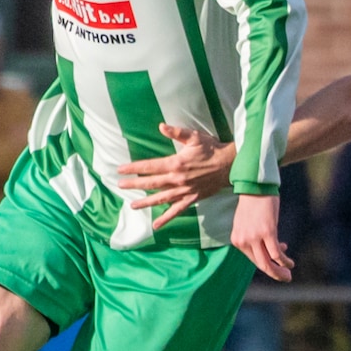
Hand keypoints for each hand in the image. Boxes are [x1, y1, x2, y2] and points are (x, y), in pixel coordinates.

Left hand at [116, 124, 237, 229]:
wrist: (230, 165)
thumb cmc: (211, 149)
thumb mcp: (194, 137)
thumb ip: (177, 132)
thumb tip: (161, 126)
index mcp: (176, 163)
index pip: (149, 166)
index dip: (134, 168)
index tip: (121, 169)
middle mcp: (177, 179)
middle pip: (151, 183)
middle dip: (134, 184)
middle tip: (120, 185)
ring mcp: (184, 191)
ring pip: (160, 198)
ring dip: (145, 202)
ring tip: (132, 205)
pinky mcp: (191, 199)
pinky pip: (176, 211)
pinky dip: (166, 218)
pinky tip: (156, 225)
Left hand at [230, 193, 292, 281]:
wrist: (256, 187)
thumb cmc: (253, 204)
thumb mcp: (248, 223)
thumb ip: (254, 237)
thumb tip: (271, 250)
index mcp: (236, 240)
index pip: (253, 258)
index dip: (267, 262)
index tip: (278, 259)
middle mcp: (243, 240)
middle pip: (259, 265)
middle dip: (274, 273)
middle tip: (285, 278)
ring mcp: (254, 237)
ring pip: (267, 263)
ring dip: (279, 271)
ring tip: (289, 274)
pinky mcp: (267, 232)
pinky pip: (276, 253)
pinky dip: (284, 261)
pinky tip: (290, 263)